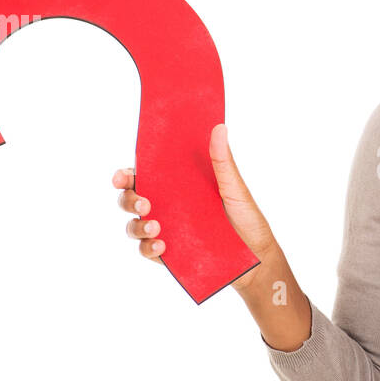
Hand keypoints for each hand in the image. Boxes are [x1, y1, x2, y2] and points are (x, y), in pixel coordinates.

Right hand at [111, 124, 277, 293]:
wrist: (256, 252)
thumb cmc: (244, 213)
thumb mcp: (234, 186)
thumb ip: (222, 160)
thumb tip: (219, 127)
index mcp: (176, 183)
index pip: (143, 175)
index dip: (126, 174)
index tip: (123, 176)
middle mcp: (166, 205)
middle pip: (131, 199)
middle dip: (129, 200)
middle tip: (144, 204)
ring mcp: (166, 229)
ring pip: (134, 226)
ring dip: (137, 226)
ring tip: (156, 227)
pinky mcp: (170, 252)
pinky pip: (148, 250)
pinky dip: (149, 248)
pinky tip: (162, 245)